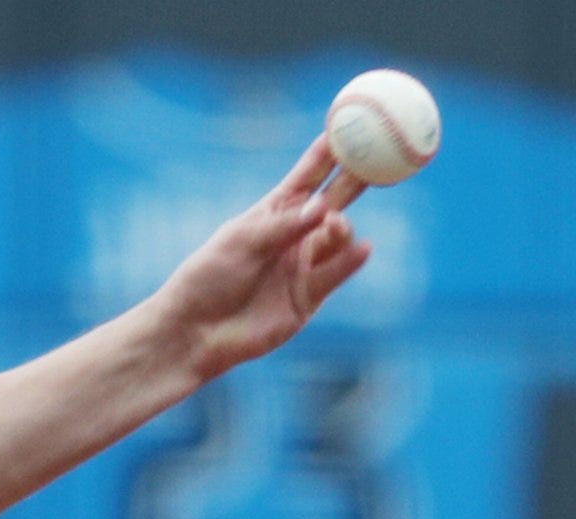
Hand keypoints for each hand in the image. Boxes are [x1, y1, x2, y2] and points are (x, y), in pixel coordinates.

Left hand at [157, 134, 371, 381]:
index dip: (330, 151)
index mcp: (272, 213)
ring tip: (335, 225)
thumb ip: (283, 227)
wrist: (195, 333)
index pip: (308, 174)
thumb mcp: (241, 243)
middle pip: (336, 198)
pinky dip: (350, 259)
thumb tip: (323, 208)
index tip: (351, 123)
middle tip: (385, 155)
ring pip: (339, 237)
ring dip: (342, 227)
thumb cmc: (207, 279)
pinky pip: (336, 273)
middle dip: (360, 176)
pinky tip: (362, 247)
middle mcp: (293, 235)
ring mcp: (303, 266)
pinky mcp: (308, 298)